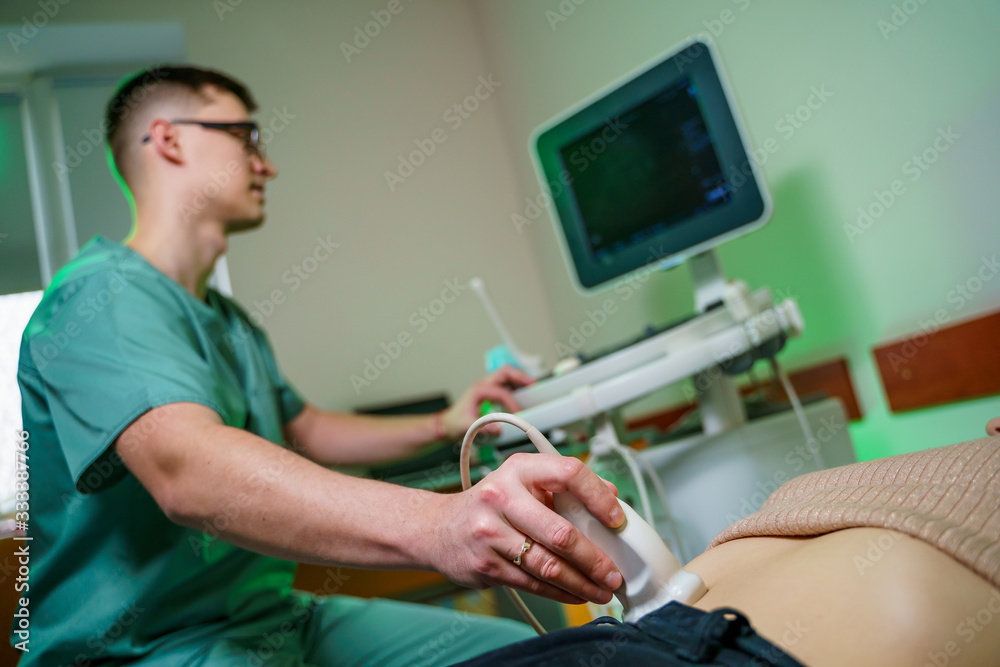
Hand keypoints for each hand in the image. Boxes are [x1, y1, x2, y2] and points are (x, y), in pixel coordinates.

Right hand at [424, 452, 623, 604]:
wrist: (437, 528)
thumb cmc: (491, 504)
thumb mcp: (523, 482)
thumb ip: (563, 486)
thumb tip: (610, 496)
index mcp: (519, 469)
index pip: (569, 473)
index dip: (599, 497)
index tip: (617, 519)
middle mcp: (502, 496)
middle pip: (561, 533)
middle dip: (595, 559)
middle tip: (614, 573)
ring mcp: (490, 531)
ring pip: (548, 565)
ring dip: (581, 583)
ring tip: (601, 589)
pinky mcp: (486, 563)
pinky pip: (532, 583)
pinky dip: (560, 593)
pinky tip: (575, 594)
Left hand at [440, 365, 534, 439]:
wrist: (447, 424)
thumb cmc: (455, 423)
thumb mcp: (467, 426)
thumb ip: (483, 427)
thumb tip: (499, 428)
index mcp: (478, 390)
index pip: (502, 392)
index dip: (513, 403)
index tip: (519, 414)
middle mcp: (483, 384)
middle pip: (506, 372)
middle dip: (522, 377)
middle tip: (534, 385)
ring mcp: (487, 386)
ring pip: (507, 375)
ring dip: (520, 379)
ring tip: (533, 387)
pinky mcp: (490, 392)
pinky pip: (506, 384)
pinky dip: (516, 386)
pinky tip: (523, 394)